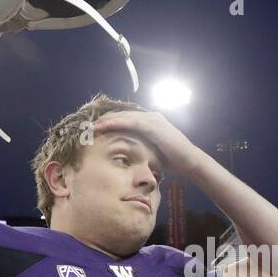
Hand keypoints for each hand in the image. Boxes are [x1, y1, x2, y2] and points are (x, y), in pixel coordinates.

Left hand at [92, 110, 208, 177]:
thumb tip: (125, 159)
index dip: (110, 122)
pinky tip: (104, 126)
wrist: (189, 161)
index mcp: (149, 122)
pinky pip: (131, 122)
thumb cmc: (172, 161)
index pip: (125, 118)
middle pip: (122, 114)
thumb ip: (139, 151)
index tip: (95, 128)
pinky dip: (116, 123)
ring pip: (124, 116)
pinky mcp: (153, 125)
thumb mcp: (151, 154)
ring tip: (92, 126)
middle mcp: (150, 117)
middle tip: (88, 125)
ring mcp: (152, 119)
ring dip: (107, 120)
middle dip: (104, 119)